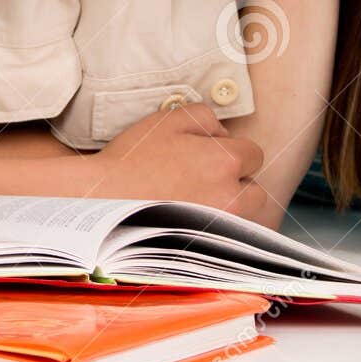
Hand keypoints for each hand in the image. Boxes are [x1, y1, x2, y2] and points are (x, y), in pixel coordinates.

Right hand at [83, 103, 266, 219]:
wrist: (104, 197)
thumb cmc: (134, 157)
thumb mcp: (168, 119)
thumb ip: (204, 117)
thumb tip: (223, 132)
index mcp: (226, 160)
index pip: (253, 155)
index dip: (232, 151)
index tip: (211, 154)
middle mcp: (231, 195)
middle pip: (255, 191)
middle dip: (238, 184)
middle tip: (206, 179)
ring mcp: (220, 224)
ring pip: (242, 216)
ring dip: (229, 207)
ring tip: (196, 200)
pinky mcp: (206, 244)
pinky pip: (224, 236)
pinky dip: (213, 227)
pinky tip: (188, 217)